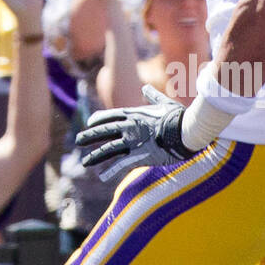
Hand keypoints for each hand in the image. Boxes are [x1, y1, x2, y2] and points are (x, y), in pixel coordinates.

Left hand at [76, 85, 195, 180]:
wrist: (186, 131)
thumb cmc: (178, 116)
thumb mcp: (164, 103)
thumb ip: (153, 96)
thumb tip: (146, 87)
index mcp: (134, 114)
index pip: (111, 115)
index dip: (98, 119)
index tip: (89, 122)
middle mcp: (129, 127)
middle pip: (104, 131)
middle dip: (90, 136)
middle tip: (78, 140)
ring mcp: (133, 142)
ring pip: (108, 150)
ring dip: (95, 155)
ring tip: (85, 162)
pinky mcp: (139, 156)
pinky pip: (121, 165)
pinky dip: (111, 171)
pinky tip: (102, 176)